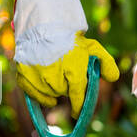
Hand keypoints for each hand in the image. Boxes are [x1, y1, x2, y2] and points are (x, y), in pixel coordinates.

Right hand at [13, 0, 119, 115]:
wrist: (45, 24)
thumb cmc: (71, 39)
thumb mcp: (93, 48)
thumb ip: (106, 63)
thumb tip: (113, 78)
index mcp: (73, 68)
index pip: (77, 95)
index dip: (78, 106)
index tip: (77, 113)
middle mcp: (53, 73)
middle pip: (62, 93)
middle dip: (66, 89)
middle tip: (66, 78)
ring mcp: (37, 73)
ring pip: (47, 93)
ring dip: (53, 91)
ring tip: (56, 79)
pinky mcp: (23, 72)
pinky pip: (31, 92)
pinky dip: (38, 95)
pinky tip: (46, 95)